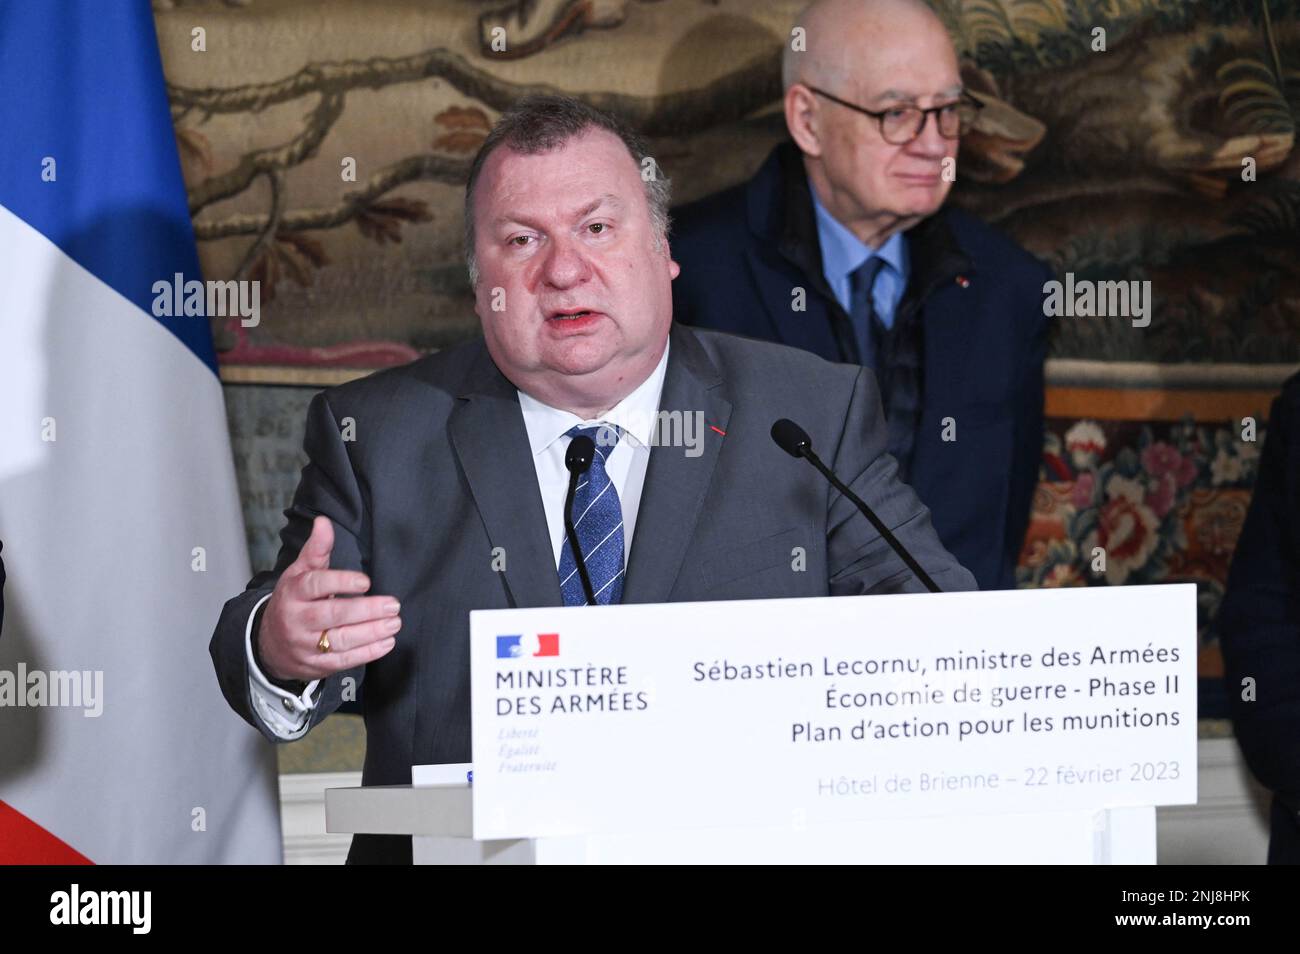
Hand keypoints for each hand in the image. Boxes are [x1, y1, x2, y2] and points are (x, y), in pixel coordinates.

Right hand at [256, 516, 399, 681]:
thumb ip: (316, 550)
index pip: (315, 585)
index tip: (366, 581)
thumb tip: (323, 522)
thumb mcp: (299, 573)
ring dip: (371, 633)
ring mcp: (305, 645)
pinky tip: (386, 642)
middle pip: (331, 615)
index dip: (340, 582)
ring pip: (340, 640)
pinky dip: (367, 653)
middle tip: (392, 605)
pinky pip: (343, 661)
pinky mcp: (315, 666)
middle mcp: (296, 619)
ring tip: (394, 623)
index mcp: (293, 593)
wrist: (269, 644)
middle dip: (365, 611)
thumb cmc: (293, 601)